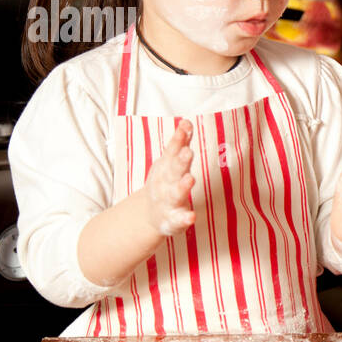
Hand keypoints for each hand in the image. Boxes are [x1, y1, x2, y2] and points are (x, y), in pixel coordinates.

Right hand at [142, 121, 195, 235]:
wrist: (149, 215)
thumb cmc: (164, 183)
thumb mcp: (168, 163)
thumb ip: (179, 144)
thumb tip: (186, 122)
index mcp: (166, 168)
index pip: (172, 151)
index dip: (179, 139)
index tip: (186, 126)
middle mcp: (165, 183)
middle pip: (173, 171)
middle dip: (180, 161)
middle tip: (188, 152)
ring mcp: (168, 202)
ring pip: (175, 194)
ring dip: (182, 186)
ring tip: (190, 179)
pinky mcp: (173, 220)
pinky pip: (179, 219)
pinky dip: (185, 218)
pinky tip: (192, 216)